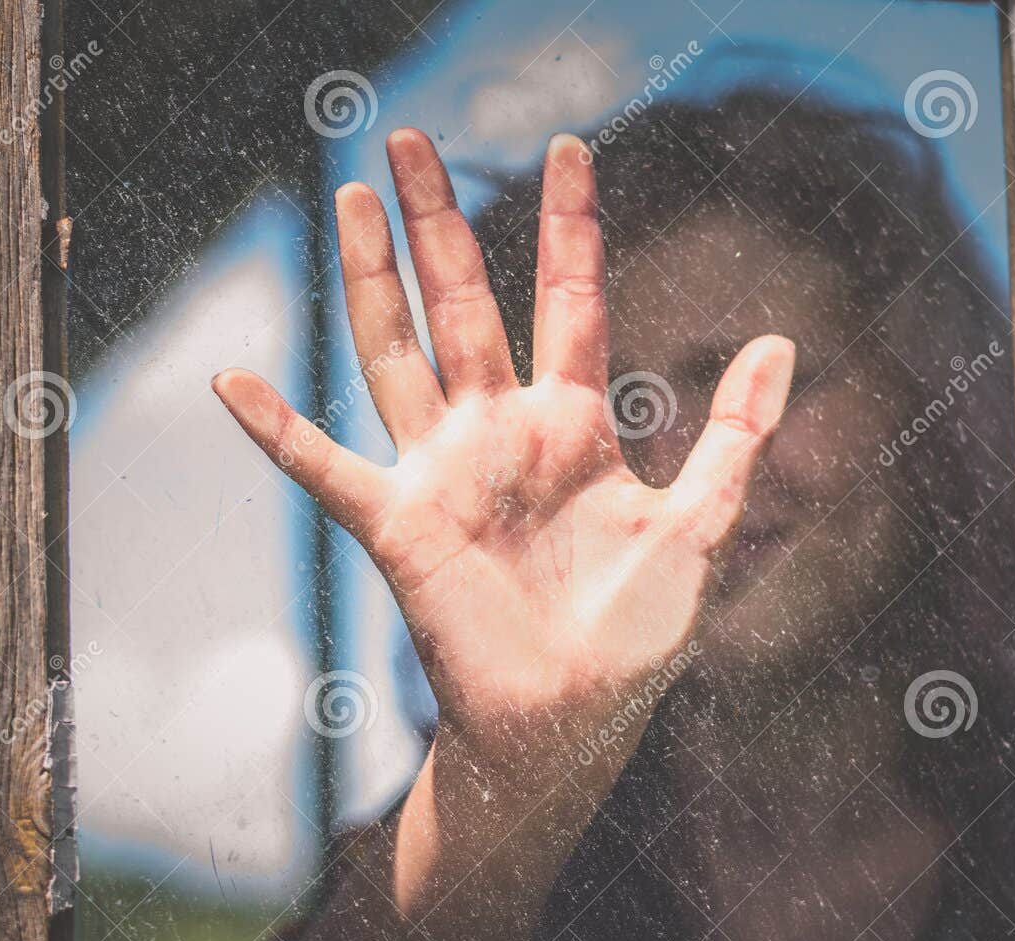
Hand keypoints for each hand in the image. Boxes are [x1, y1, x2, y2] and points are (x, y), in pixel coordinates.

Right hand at [213, 129, 792, 937]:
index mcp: (574, 425)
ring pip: (397, 353)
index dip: (570, 225)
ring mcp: (443, 473)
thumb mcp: (700, 528)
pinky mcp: (399, 528)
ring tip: (350, 198)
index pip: (570, 300)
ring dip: (371, 280)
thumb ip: (736, 436)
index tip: (571, 146)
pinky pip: (327, 469)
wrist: (568, 729)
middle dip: (440, 222)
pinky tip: (234, 382)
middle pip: (464, 303)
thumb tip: (781, 339)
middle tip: (409, 138)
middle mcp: (500, 433)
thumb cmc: (633, 640)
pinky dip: (279, 430)